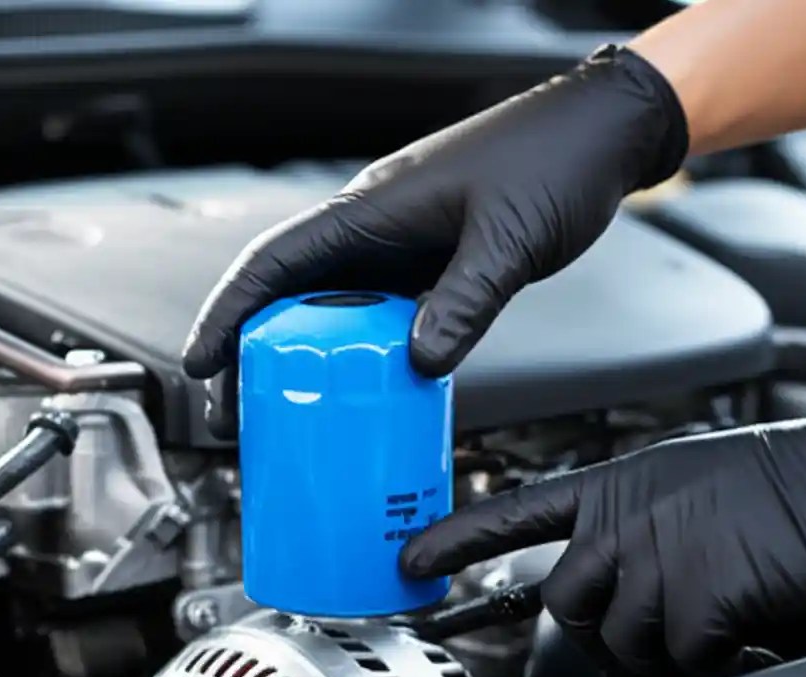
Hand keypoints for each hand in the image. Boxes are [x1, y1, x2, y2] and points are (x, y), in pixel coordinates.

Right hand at [182, 45, 687, 436]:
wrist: (603, 133)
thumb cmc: (554, 159)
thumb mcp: (508, 239)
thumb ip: (464, 302)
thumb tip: (420, 364)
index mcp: (371, 209)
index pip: (274, 262)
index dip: (228, 312)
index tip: (202, 363)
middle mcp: (375, 228)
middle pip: (292, 295)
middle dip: (257, 354)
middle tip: (241, 413)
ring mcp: (403, 247)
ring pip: (335, 310)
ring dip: (309, 360)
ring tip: (293, 414)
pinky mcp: (434, 264)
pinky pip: (383, 316)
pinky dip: (366, 354)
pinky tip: (371, 391)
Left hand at [401, 352, 805, 676]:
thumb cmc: (799, 478)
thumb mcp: (696, 486)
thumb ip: (644, 526)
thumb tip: (627, 585)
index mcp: (620, 480)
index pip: (516, 510)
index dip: (457, 538)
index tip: (410, 560)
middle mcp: (626, 513)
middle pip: (561, 602)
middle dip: (600, 627)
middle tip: (658, 623)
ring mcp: (658, 550)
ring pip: (618, 638)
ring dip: (664, 644)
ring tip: (719, 613)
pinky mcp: (701, 591)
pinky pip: (679, 655)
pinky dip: (713, 655)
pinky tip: (745, 623)